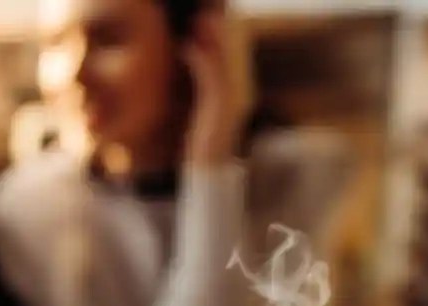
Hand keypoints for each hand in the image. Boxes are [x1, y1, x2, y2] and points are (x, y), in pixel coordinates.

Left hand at [183, 11, 241, 166]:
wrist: (210, 168)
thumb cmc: (205, 138)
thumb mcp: (206, 105)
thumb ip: (206, 80)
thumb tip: (194, 51)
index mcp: (241, 88)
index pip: (238, 51)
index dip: (227, 29)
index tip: (212, 11)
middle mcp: (242, 91)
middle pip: (235, 50)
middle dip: (221, 27)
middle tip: (205, 8)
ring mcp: (233, 100)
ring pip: (225, 60)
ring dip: (211, 38)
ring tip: (195, 19)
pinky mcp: (219, 109)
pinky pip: (209, 78)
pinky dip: (198, 60)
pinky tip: (184, 48)